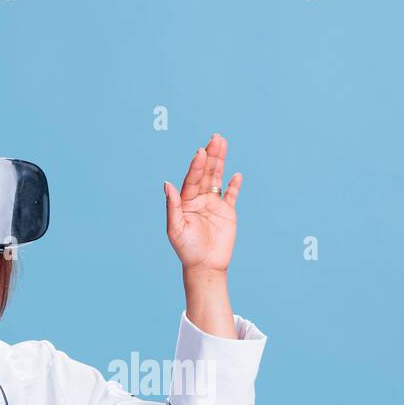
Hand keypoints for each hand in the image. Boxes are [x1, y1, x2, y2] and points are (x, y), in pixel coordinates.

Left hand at [164, 133, 241, 274]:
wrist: (205, 266)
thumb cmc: (187, 249)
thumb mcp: (175, 229)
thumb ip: (172, 206)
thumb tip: (167, 184)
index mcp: (186, 201)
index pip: (192, 179)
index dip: (196, 165)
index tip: (200, 151)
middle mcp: (199, 199)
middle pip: (206, 173)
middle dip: (211, 155)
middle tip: (215, 138)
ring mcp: (214, 204)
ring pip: (218, 178)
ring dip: (221, 162)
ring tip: (223, 143)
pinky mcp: (228, 213)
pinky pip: (231, 195)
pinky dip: (234, 185)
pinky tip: (236, 175)